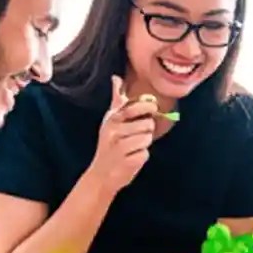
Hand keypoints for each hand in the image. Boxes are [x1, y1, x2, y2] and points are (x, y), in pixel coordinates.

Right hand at [86, 75, 155, 193]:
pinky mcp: (128, 161)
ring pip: (148, 138)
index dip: (147, 107)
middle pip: (147, 123)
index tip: (152, 109)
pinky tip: (131, 158)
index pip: (134, 107)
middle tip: (136, 135)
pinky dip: (142, 156)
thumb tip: (116, 77)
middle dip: (147, 129)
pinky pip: (146, 153)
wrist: (101, 174)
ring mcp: (120, 147)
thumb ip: (116, 100)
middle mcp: (114, 131)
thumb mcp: (110, 120)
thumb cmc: (109, 144)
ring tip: (132, 148)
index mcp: (112, 118)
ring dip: (144, 144)